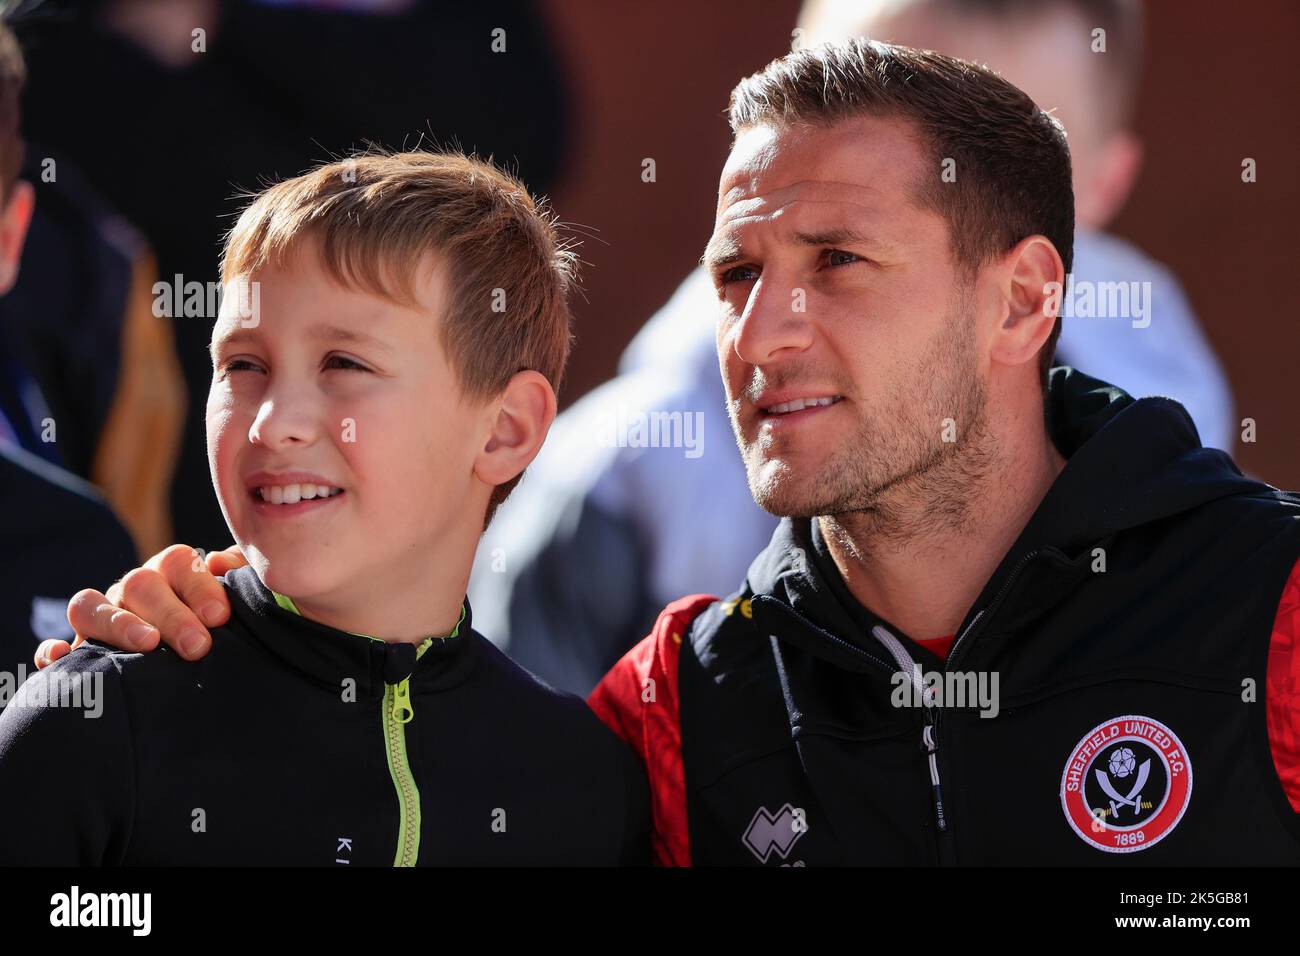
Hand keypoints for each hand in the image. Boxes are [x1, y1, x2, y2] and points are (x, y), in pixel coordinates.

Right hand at [36, 544, 247, 668]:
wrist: (205, 667)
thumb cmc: (228, 630)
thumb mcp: (243, 602)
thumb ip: (242, 577)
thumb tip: (223, 564)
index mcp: (173, 573)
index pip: (178, 562)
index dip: (198, 585)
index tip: (220, 616)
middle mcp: (133, 592)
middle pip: (139, 585)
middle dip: (171, 615)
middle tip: (198, 645)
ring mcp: (102, 620)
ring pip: (90, 607)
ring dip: (117, 624)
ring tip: (148, 645)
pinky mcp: (80, 654)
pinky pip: (53, 649)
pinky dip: (53, 653)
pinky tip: (61, 659)